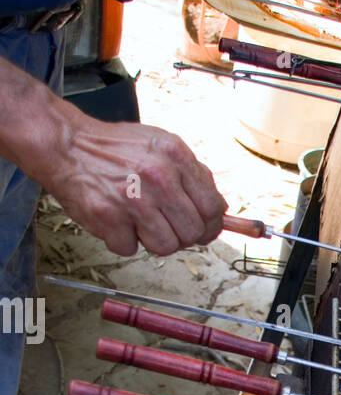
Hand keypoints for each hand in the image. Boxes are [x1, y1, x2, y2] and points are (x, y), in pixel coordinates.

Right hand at [45, 115, 227, 256]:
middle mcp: (159, 176)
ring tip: (138, 220)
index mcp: (176, 156)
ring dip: (153, 241)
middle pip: (192, 233)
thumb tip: (219, 211)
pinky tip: (115, 219)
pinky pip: (131, 249)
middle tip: (165, 226)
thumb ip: (192, 176)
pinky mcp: (109, 217)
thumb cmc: (116, 150)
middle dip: (182, 236)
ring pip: (166, 246)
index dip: (211, 226)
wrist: (67, 146)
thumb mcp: (161, 147)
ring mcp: (133, 199)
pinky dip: (122, 240)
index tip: (202, 230)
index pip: (213, 208)